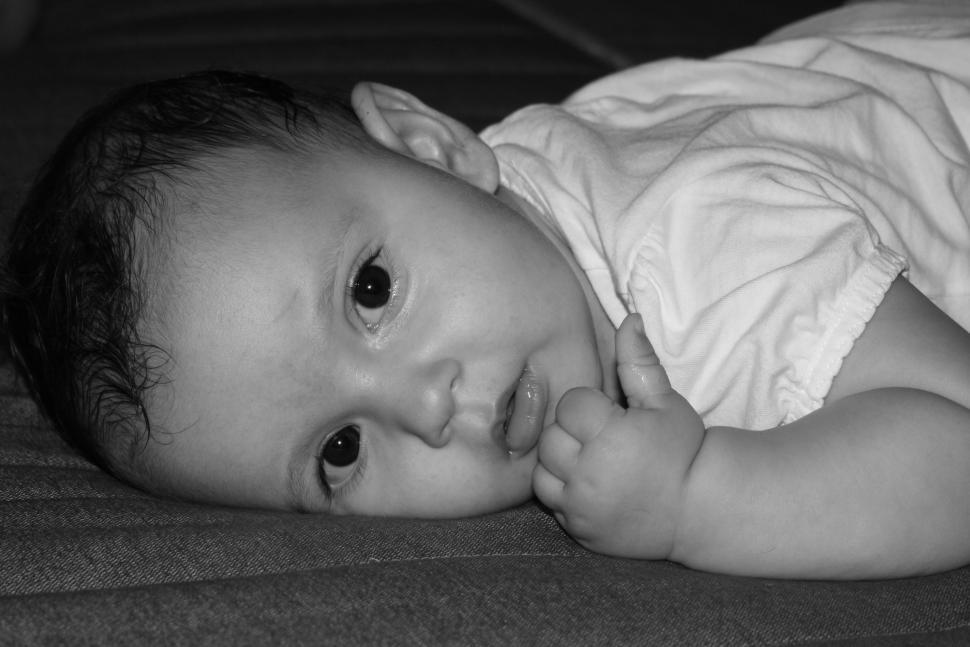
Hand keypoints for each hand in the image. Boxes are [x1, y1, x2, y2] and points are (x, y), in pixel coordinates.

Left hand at [533, 314, 704, 557]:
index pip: (570, 405)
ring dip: (560, 464)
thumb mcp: (665, 402)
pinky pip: (551, 503)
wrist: (699, 510)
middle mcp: (590, 473)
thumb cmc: (682, 450)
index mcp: (610, 436)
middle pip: (550, 439)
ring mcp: (582, 505)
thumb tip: (630, 318)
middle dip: (572, 435)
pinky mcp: (579, 530)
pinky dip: (564, 493)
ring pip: (542, 472)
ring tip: (592, 463)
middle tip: (602, 441)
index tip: (612, 417)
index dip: (589, 408)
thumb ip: (639, 362)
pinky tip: (590, 486)